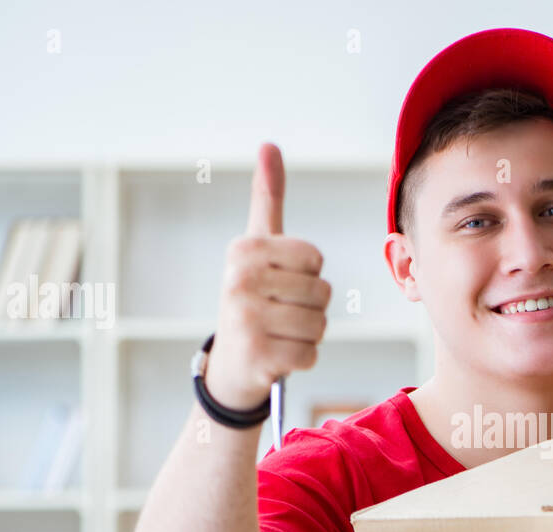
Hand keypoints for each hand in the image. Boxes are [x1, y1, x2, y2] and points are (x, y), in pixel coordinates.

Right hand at [203, 143, 329, 409]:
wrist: (229, 364)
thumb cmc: (252, 299)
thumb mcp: (256, 247)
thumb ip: (267, 198)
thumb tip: (269, 145)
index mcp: (244, 250)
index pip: (314, 258)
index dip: (308, 275)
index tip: (281, 283)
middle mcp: (238, 280)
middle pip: (322, 293)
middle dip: (311, 308)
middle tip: (281, 315)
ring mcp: (245, 319)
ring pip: (320, 325)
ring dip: (309, 335)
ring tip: (280, 334)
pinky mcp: (257, 356)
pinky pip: (310, 355)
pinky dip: (302, 360)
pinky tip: (278, 356)